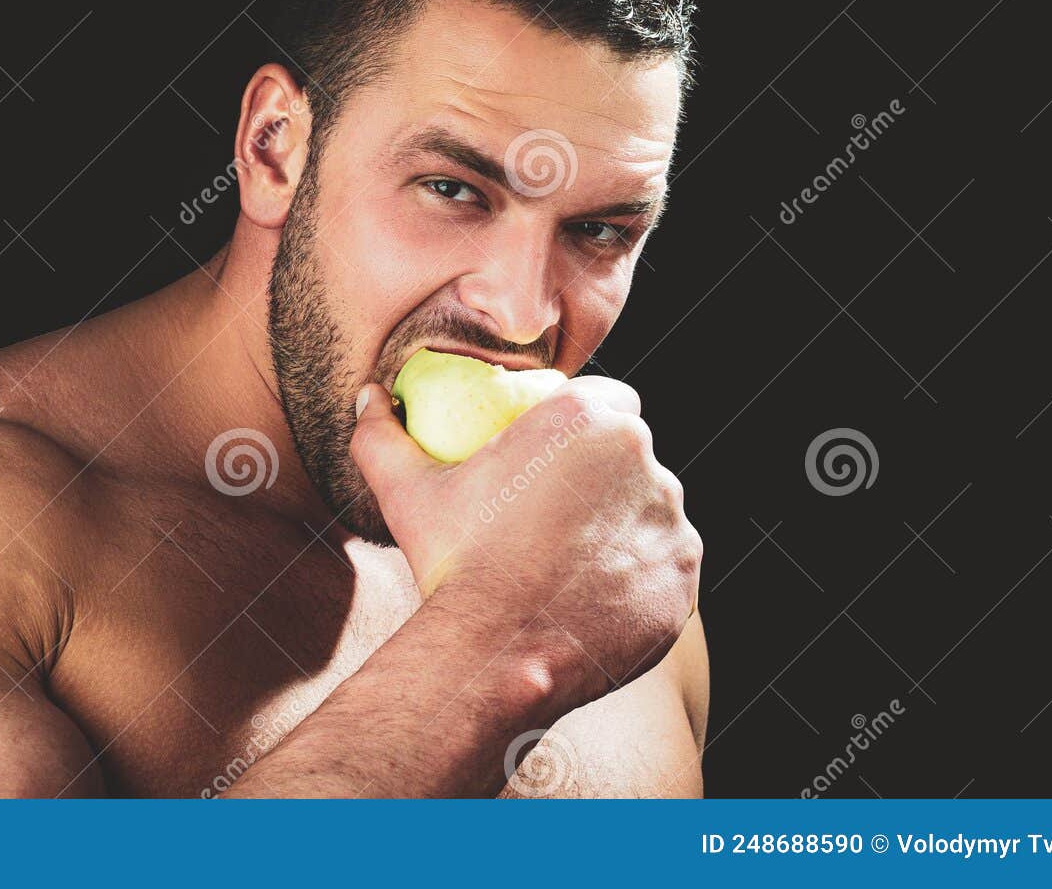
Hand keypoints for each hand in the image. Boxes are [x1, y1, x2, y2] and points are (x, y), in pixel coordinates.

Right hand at [351, 376, 700, 702]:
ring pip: (653, 510)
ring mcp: (671, 521)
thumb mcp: (408, 493)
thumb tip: (366, 396)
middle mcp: (645, 460)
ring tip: (572, 561)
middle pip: (634, 455)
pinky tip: (594, 594)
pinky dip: (640, 574)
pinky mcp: (685, 578)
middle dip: (607, 473)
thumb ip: (382, 435)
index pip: (609, 398)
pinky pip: (665, 565)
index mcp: (588, 419)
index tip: (553, 458)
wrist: (499, 654)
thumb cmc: (453, 563)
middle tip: (556, 514)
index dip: (585, 424)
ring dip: (624, 524)